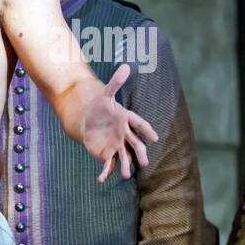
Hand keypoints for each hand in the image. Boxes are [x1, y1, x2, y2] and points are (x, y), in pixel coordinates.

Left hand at [81, 64, 158, 181]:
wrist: (89, 119)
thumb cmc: (100, 105)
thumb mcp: (105, 94)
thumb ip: (115, 83)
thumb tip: (126, 65)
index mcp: (127, 119)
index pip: (139, 125)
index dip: (147, 131)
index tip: (154, 137)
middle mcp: (125, 134)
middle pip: (135, 144)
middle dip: (140, 153)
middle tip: (145, 162)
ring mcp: (117, 145)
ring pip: (124, 157)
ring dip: (126, 166)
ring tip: (127, 174)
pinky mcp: (106, 153)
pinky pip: (107, 164)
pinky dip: (105, 172)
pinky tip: (100, 179)